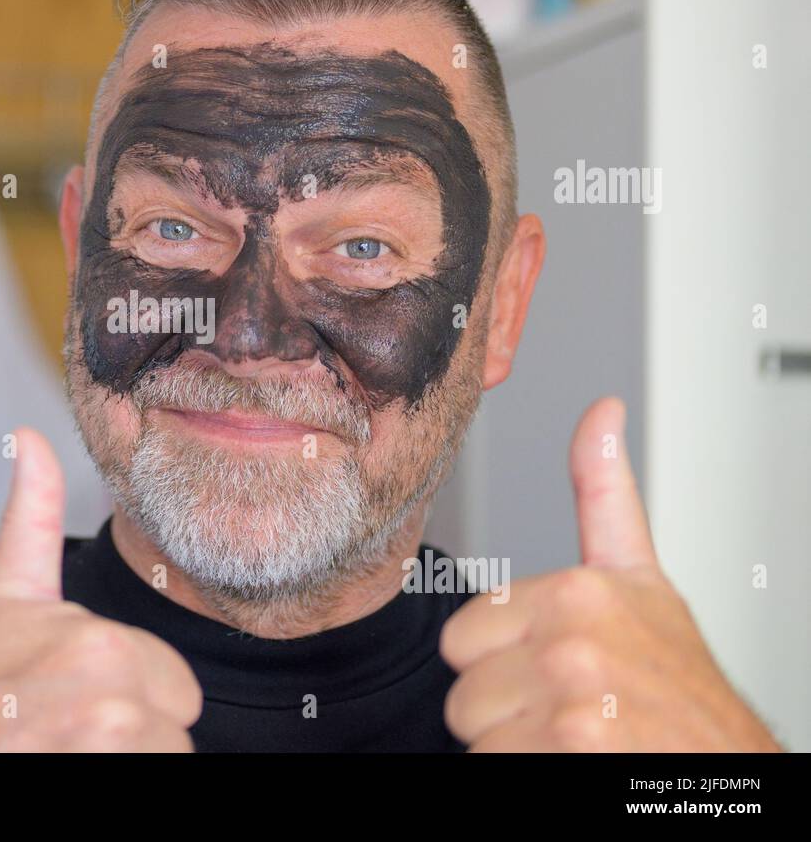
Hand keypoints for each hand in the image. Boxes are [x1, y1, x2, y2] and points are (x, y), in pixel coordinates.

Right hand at [0, 427, 202, 751]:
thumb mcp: (3, 608)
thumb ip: (30, 521)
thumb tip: (30, 436)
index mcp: (100, 643)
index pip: (177, 691)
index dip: (131, 703)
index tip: (67, 704)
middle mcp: (108, 686)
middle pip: (174, 731)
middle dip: (131, 741)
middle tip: (60, 738)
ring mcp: (108, 737)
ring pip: (165, 759)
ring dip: (124, 764)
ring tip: (59, 753)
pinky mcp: (104, 770)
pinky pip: (158, 781)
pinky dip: (121, 784)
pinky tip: (65, 768)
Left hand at [440, 397, 780, 751]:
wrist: (727, 768)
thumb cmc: (678, 685)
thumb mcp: (641, 581)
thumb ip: (604, 496)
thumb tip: (600, 412)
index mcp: (577, 592)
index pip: (462, 637)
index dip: (500, 663)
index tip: (556, 669)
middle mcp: (573, 642)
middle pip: (463, 688)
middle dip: (504, 708)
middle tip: (567, 711)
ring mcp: (573, 702)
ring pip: (473, 733)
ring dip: (513, 748)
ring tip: (573, 739)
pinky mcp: (571, 752)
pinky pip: (487, 768)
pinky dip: (523, 776)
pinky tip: (571, 765)